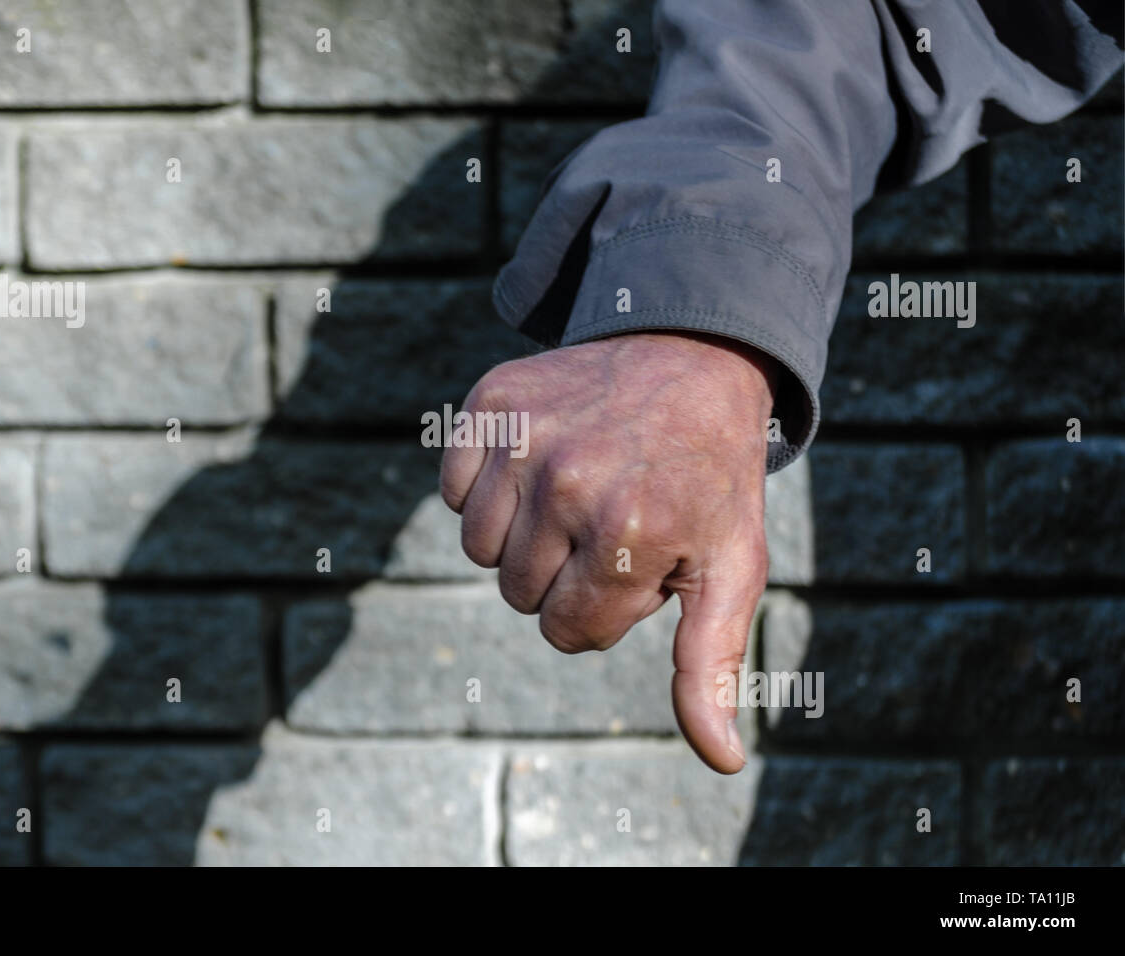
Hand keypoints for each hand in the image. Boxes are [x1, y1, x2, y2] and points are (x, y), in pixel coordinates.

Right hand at [440, 331, 776, 772]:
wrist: (694, 357)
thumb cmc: (712, 478)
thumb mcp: (730, 569)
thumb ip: (711, 666)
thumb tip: (722, 760)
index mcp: (629, 536)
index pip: (568, 632)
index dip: (606, 609)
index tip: (639, 562)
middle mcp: (568, 484)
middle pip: (519, 594)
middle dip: (564, 574)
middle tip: (610, 523)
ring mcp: (523, 438)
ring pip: (478, 550)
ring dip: (521, 537)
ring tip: (574, 494)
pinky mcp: (491, 403)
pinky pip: (453, 490)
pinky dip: (486, 488)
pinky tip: (539, 463)